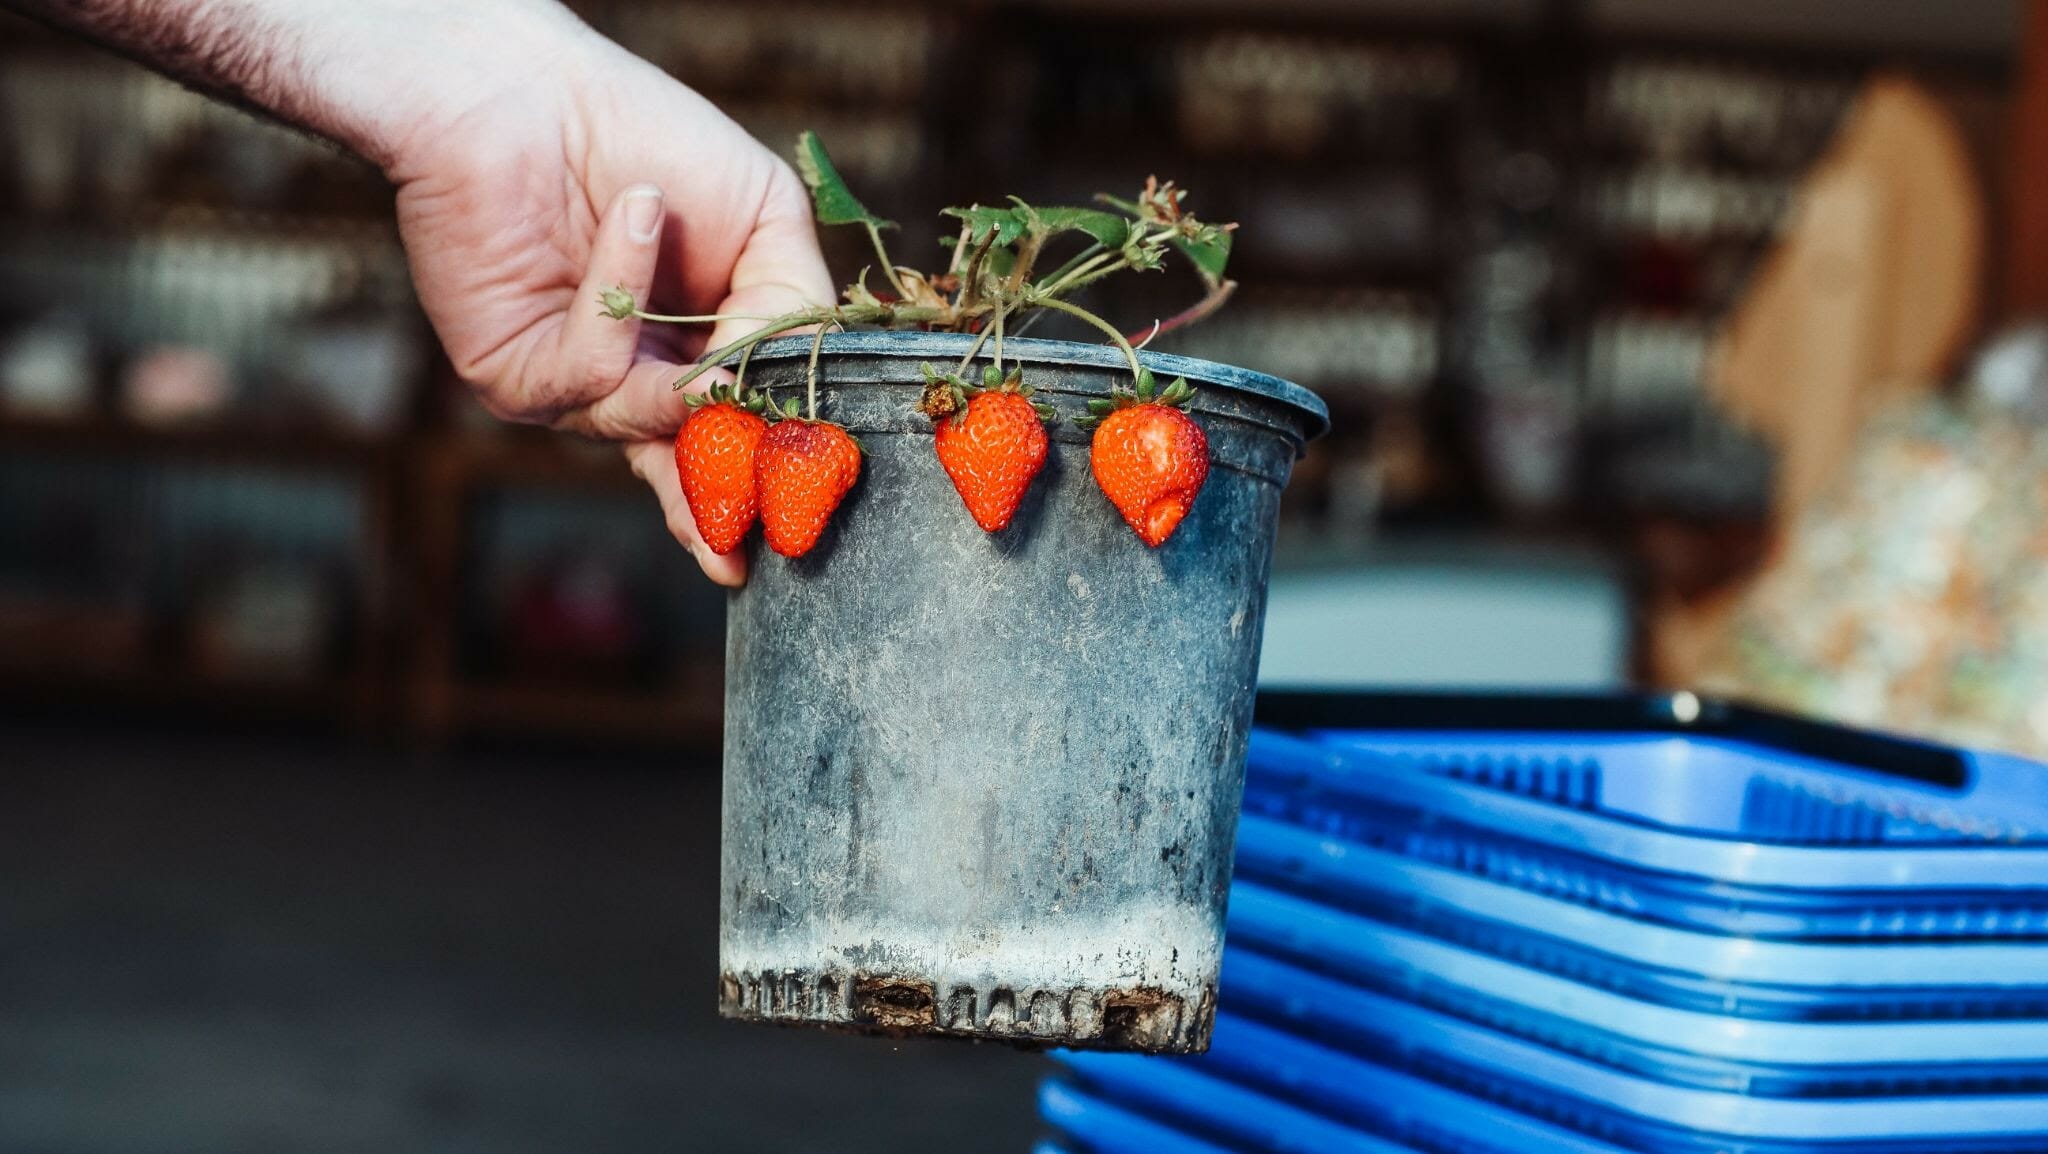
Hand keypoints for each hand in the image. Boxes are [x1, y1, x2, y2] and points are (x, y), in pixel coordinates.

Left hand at [381, 18, 833, 585]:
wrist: (527, 96)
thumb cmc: (648, 140)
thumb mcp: (767, 220)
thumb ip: (795, 312)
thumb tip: (768, 391)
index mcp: (702, 356)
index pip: (740, 440)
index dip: (770, 478)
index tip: (802, 517)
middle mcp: (638, 386)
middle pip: (693, 472)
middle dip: (729, 489)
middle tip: (766, 515)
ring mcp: (575, 391)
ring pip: (648, 427)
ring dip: (680, 363)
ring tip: (680, 266)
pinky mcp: (515, 378)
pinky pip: (588, 375)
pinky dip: (617, 295)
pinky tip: (631, 216)